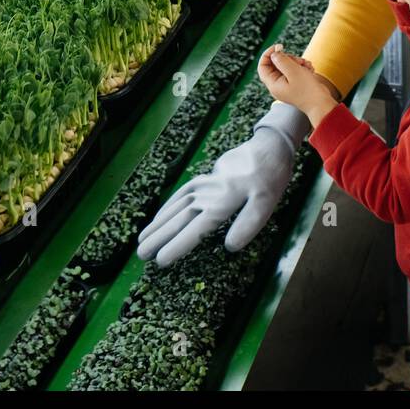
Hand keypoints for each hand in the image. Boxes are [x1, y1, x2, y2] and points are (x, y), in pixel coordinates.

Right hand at [136, 102, 309, 266]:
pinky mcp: (203, 179)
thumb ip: (248, 224)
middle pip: (178, 219)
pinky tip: (158, 218)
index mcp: (223, 203)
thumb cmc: (270, 179)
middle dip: (158, 238)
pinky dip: (167, 208)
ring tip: (141, 240)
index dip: (177, 246)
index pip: (195, 229)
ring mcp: (202, 185)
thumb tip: (229, 247)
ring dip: (158, 224)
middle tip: (140, 255)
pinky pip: (179, 195)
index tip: (160, 261)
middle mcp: (208, 195)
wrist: (268, 148)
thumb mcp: (267, 203)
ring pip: (175, 208)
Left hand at [257, 44, 337, 122]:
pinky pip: (295, 71)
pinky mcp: (295, 84)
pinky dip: (302, 67)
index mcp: (273, 84)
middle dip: (288, 58)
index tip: (279, 46)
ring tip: (306, 65)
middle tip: (299, 60)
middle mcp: (278, 85)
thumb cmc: (307, 89)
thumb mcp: (293, 71)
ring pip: (287, 66)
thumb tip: (274, 54)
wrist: (322, 103)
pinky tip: (310, 69)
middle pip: (276, 64)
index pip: (263, 66)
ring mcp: (287, 85)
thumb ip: (281, 60)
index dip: (268, 54)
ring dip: (297, 62)